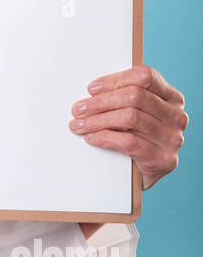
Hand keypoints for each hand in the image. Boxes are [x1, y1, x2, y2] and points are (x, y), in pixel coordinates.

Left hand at [69, 65, 187, 190]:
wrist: (141, 179)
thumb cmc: (135, 140)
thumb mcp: (134, 114)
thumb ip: (123, 99)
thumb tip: (92, 91)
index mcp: (172, 98)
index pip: (145, 77)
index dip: (115, 80)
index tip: (91, 89)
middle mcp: (177, 116)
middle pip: (135, 97)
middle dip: (101, 102)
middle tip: (78, 109)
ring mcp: (173, 138)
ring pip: (130, 117)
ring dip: (98, 120)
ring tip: (79, 125)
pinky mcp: (165, 160)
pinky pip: (130, 142)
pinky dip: (106, 138)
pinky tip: (91, 138)